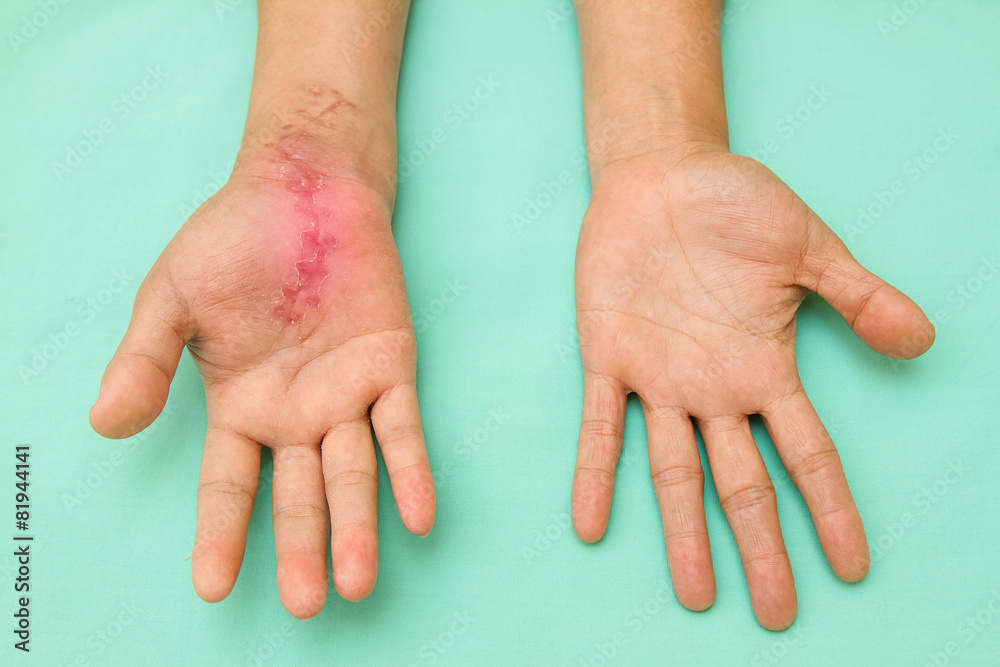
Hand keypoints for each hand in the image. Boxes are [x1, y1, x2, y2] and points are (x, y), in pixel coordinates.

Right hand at [89, 139, 434, 618]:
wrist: (303, 187)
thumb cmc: (235, 240)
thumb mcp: (172, 300)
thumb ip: (144, 363)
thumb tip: (104, 425)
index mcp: (240, 405)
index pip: (228, 484)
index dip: (219, 534)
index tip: (211, 585)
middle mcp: (295, 412)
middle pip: (298, 494)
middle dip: (301, 548)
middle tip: (306, 605)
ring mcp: (345, 393)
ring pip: (352, 473)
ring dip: (357, 525)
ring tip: (359, 583)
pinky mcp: (389, 365)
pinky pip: (402, 427)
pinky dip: (411, 470)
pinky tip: (419, 517)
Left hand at [571, 145, 933, 629]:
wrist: (662, 174)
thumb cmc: (735, 206)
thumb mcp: (807, 247)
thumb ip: (857, 296)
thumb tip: (921, 339)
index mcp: (765, 368)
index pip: (807, 454)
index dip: (829, 510)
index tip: (851, 566)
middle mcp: (714, 389)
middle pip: (742, 483)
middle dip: (760, 546)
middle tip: (774, 613)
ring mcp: (659, 379)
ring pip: (673, 471)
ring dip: (682, 533)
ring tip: (694, 595)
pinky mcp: (608, 355)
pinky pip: (599, 425)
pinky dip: (595, 473)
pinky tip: (590, 525)